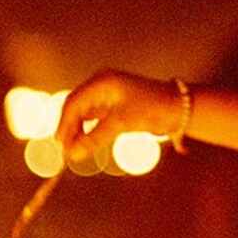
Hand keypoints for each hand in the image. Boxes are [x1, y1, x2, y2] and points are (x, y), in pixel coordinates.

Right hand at [55, 70, 184, 168]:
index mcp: (101, 82)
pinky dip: (88, 132)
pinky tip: (84, 144)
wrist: (177, 108)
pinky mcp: (113, 107)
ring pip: (83, 115)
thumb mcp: (121, 123)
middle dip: (69, 129)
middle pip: (76, 108)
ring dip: (77, 132)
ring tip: (74, 151)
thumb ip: (95, 138)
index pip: (74, 102)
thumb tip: (72, 155)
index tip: (59, 143)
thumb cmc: (152, 109)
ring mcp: (106, 96)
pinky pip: (93, 119)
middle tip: (65, 151)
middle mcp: (101, 86)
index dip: (64, 123)